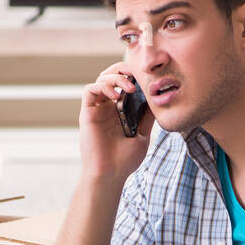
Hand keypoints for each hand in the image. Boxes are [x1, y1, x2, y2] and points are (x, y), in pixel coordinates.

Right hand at [78, 63, 155, 187]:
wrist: (111, 175)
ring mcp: (97, 109)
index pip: (123, 83)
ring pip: (101, 79)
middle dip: (123, 69)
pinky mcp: (87, 113)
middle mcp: (107, 107)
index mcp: (119, 110)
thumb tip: (157, 100)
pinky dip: (102, 86)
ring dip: (115, 77)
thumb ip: (147, 117)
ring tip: (129, 87)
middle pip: (111, 76)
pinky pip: (90, 90)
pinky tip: (115, 94)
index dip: (132, 74)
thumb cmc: (125, 160)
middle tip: (136, 73)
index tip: (146, 76)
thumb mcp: (143, 135)